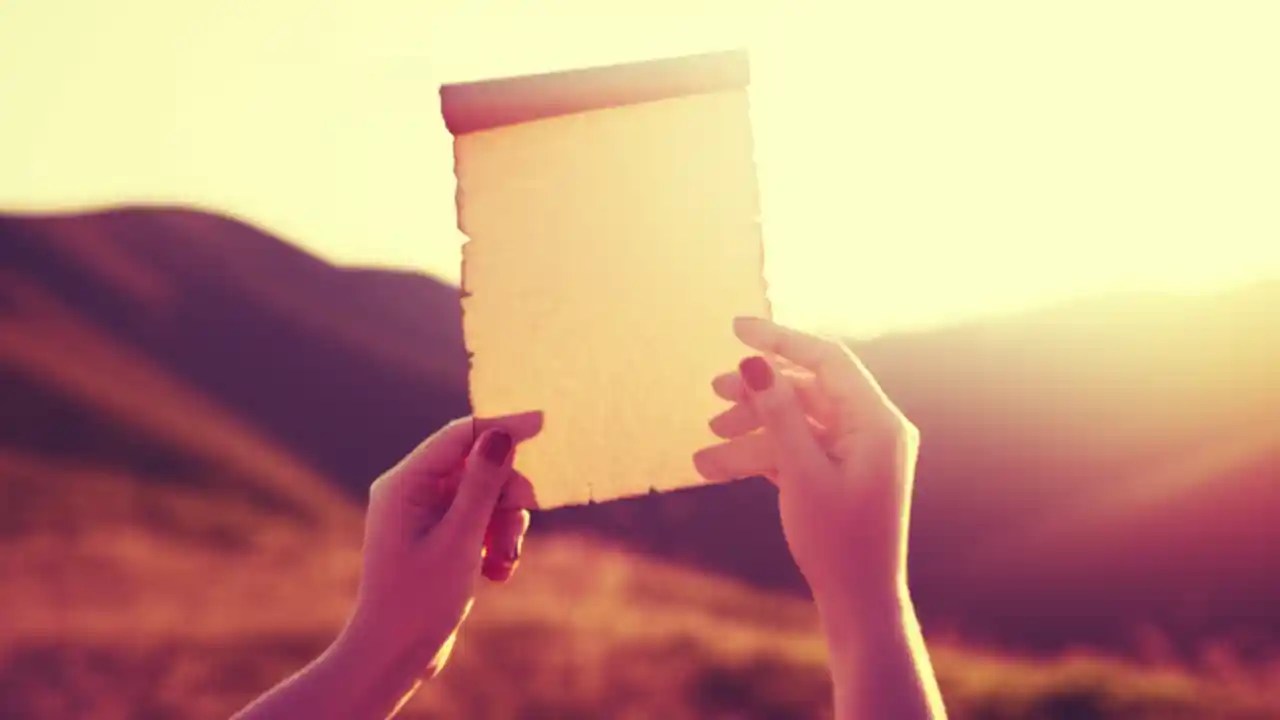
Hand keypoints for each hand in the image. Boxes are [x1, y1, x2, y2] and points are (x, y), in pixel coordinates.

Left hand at [345, 412, 542, 677]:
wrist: (393, 656)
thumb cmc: (419, 599)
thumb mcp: (460, 538)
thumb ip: (482, 484)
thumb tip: (501, 434)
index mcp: (405, 483)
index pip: (460, 434)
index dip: (502, 426)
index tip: (544, 423)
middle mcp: (412, 491)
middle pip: (479, 467)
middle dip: (507, 495)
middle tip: (521, 520)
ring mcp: (425, 515)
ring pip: (485, 497)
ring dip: (505, 525)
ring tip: (504, 561)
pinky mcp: (439, 537)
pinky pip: (480, 521)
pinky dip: (496, 541)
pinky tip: (497, 573)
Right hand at [694, 317, 918, 609]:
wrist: (859, 602)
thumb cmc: (837, 541)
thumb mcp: (801, 472)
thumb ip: (778, 413)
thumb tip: (754, 362)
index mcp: (878, 421)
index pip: (826, 360)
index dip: (779, 339)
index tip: (734, 328)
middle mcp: (872, 429)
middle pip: (807, 390)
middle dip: (757, 394)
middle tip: (713, 395)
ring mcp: (856, 452)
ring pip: (795, 423)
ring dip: (750, 432)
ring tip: (705, 448)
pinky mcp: (839, 473)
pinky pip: (797, 448)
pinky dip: (760, 454)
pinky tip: (716, 465)